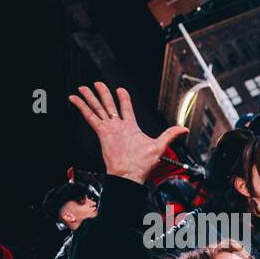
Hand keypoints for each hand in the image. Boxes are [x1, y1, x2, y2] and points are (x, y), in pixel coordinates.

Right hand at [68, 83, 187, 183]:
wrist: (130, 174)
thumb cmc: (143, 164)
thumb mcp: (159, 146)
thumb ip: (170, 135)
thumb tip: (184, 129)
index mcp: (131, 127)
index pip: (126, 108)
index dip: (123, 98)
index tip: (120, 89)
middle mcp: (119, 126)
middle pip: (109, 105)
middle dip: (104, 94)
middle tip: (98, 84)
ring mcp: (109, 129)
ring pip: (98, 109)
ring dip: (90, 98)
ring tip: (83, 88)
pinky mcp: (102, 132)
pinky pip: (90, 117)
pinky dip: (82, 107)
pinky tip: (75, 99)